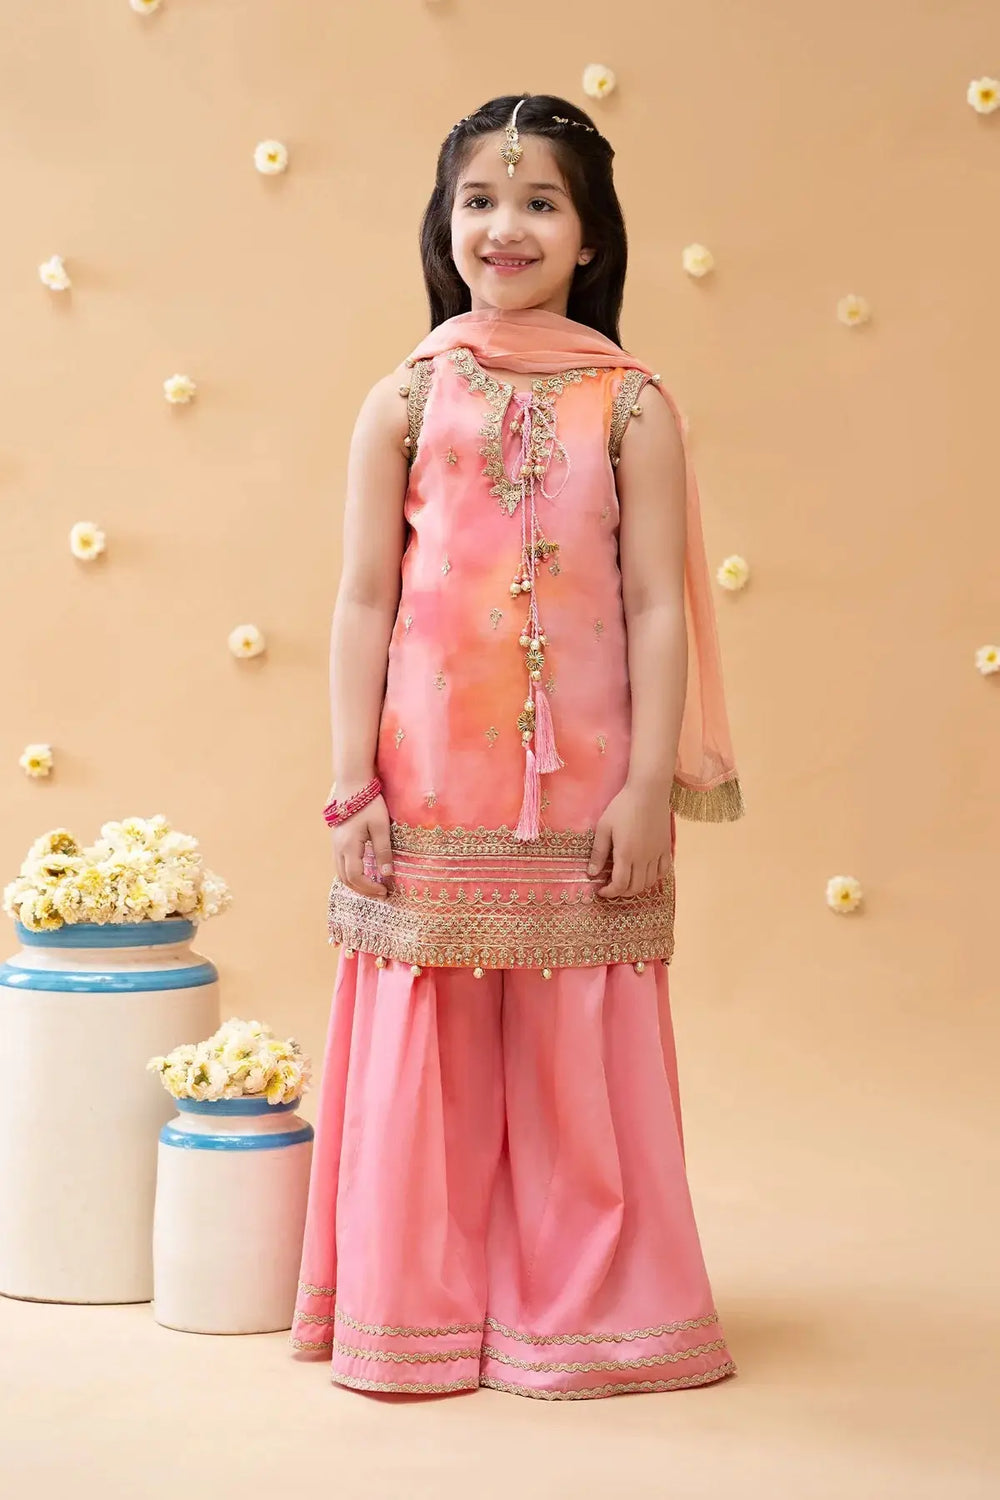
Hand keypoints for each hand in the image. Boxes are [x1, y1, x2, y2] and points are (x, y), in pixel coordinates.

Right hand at [330, 791, 393, 899]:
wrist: (353, 784)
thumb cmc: (369, 804)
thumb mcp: (381, 827)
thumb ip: (383, 851)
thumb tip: (387, 874)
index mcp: (349, 847)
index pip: (356, 877)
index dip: (370, 888)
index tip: (385, 890)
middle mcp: (338, 848)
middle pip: (346, 879)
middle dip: (362, 890)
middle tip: (380, 892)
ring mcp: (335, 844)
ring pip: (340, 872)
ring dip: (355, 883)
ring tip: (372, 885)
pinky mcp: (336, 840)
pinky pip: (340, 863)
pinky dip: (350, 873)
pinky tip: (364, 871)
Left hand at [587, 783, 672, 898]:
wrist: (648, 792)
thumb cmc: (622, 807)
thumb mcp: (604, 828)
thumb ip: (598, 852)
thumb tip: (592, 873)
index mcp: (626, 854)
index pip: (620, 885)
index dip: (610, 893)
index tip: (601, 890)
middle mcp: (643, 858)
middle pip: (635, 887)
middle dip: (621, 892)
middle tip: (612, 887)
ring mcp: (657, 854)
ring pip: (650, 882)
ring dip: (637, 887)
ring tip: (627, 881)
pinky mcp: (666, 848)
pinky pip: (664, 871)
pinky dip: (655, 878)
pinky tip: (646, 873)